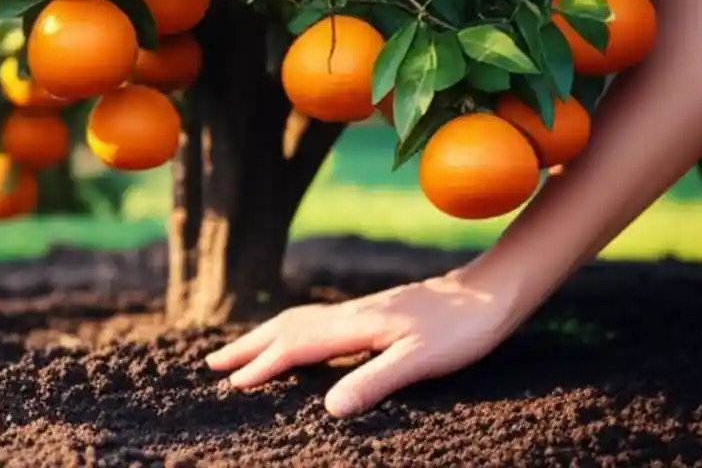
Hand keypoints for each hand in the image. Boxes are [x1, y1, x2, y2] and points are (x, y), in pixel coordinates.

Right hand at [205, 267, 520, 416]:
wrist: (490, 293)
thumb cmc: (462, 329)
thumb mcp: (422, 360)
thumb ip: (376, 380)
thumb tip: (329, 408)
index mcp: (355, 325)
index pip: (297, 347)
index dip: (263, 365)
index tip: (232, 383)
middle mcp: (350, 314)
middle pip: (287, 328)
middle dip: (248, 346)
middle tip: (211, 364)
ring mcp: (359, 310)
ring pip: (299, 320)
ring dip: (265, 335)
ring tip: (240, 351)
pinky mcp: (372, 312)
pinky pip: (315, 320)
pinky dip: (290, 330)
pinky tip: (298, 338)